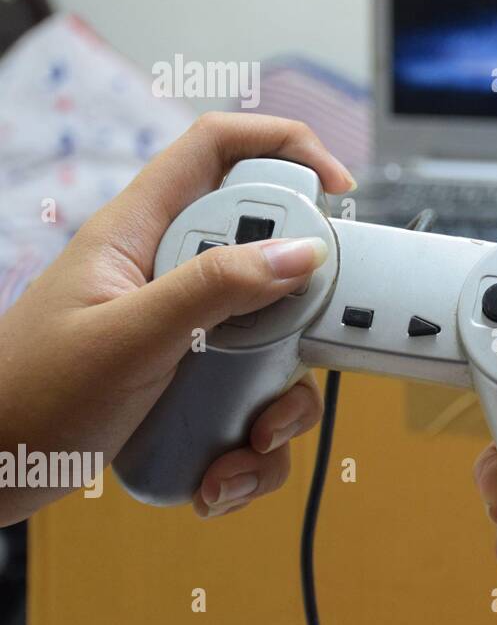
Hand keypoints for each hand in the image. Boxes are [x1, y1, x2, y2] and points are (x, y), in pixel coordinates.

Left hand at [0, 113, 353, 524]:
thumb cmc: (25, 400)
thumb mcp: (126, 339)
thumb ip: (212, 288)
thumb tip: (302, 253)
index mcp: (140, 234)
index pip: (218, 149)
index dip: (283, 147)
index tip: (338, 188)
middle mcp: (170, 276)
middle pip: (269, 257)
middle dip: (297, 317)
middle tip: (293, 356)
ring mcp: (185, 332)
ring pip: (273, 345)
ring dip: (279, 405)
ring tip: (247, 443)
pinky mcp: (191, 385)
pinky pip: (252, 403)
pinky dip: (251, 448)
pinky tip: (219, 477)